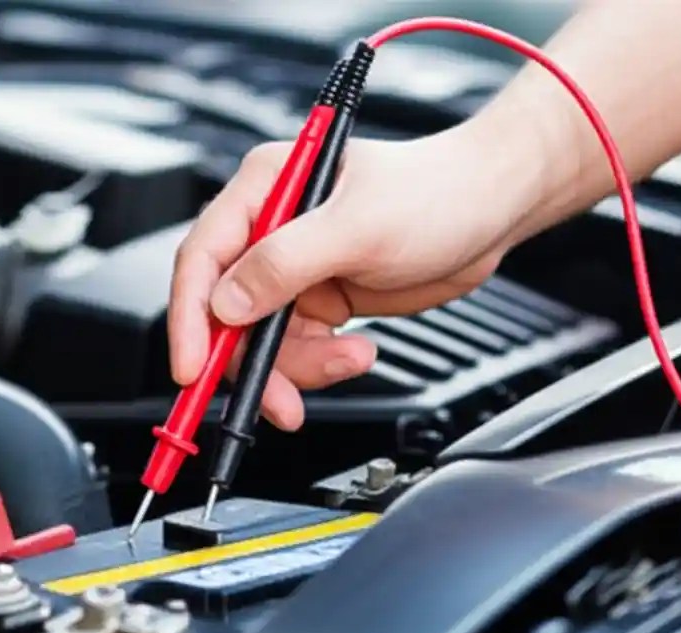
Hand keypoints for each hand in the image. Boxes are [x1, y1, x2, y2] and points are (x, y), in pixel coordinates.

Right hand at [167, 120, 546, 430]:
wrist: (491, 210)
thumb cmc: (435, 193)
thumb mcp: (358, 228)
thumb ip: (285, 263)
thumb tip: (226, 303)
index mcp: (266, 187)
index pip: (204, 256)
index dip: (190, 316)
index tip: (191, 365)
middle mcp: (270, 227)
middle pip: (226, 311)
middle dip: (251, 360)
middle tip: (276, 398)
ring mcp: (293, 267)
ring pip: (261, 340)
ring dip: (298, 367)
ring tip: (348, 361)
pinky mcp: (318, 298)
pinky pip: (296, 348)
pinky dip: (319, 364)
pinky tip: (356, 354)